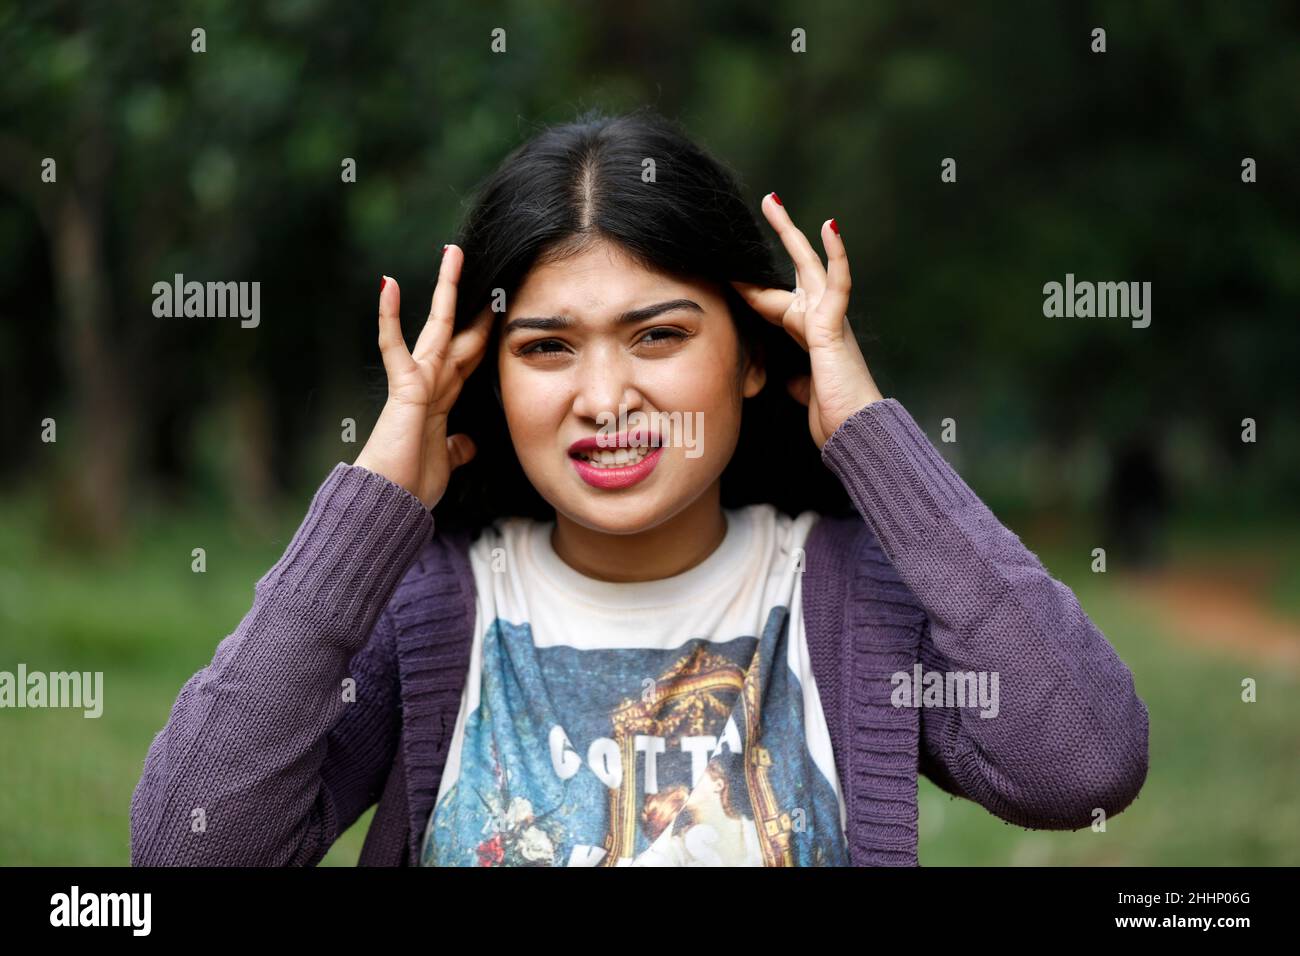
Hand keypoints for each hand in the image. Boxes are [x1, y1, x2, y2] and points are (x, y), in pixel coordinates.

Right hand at [353, 246, 492, 507]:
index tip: (499, 307)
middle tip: (482, 267)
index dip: (484, 332)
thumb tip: (468, 444)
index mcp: (443, 398)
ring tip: (453, 254)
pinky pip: (395, 347)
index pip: (469, 355)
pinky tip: (388, 284)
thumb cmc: (412, 485)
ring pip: (438, 326)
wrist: (390, 502)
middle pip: (458, 331)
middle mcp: (432, 383)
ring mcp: (418, 382)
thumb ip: (457, 447)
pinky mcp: (403, 388)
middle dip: (473, 300)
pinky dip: (389, 317)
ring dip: (445, 290)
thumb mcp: (448, 462)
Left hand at [731, 193, 883, 449]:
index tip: (728, 269)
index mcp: (809, 332)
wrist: (852, 430)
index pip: (775, 298)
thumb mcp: (802, 393)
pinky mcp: (835, 325)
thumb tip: (788, 379)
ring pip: (809, 265)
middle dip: (782, 236)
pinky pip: (838, 282)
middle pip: (796, 268)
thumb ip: (795, 378)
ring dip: (791, 233)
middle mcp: (820, 318)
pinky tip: (830, 227)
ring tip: (773, 203)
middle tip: (767, 203)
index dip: (752, 284)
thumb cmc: (833, 414)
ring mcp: (829, 318)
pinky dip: (837, 254)